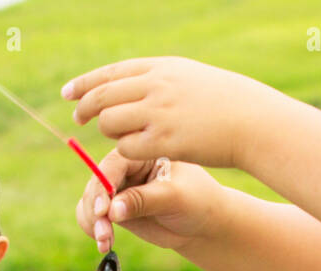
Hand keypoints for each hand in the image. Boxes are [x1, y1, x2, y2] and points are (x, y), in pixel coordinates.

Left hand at [62, 56, 277, 169]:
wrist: (252, 120)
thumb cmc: (225, 103)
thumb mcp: (190, 79)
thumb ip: (158, 81)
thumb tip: (129, 87)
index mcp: (161, 68)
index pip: (111, 73)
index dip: (85, 84)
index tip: (68, 93)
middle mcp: (155, 86)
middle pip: (103, 97)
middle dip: (86, 108)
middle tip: (78, 119)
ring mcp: (158, 113)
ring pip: (110, 124)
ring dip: (111, 133)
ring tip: (125, 136)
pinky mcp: (163, 141)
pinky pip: (127, 148)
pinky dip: (127, 152)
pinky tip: (140, 152)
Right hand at [75, 147, 224, 253]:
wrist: (203, 223)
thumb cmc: (197, 201)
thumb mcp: (174, 198)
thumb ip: (143, 200)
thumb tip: (112, 209)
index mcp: (141, 153)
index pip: (112, 165)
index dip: (103, 187)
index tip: (103, 211)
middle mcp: (125, 168)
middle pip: (96, 184)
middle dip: (95, 210)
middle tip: (104, 234)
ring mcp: (118, 189)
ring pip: (89, 201)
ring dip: (92, 222)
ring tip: (105, 242)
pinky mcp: (114, 208)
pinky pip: (91, 215)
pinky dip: (93, 228)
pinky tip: (104, 243)